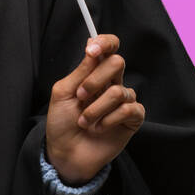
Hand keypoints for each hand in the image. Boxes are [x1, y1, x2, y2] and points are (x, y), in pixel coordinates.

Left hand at [44, 34, 145, 185]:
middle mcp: (111, 83)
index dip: (105, 43)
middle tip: (80, 96)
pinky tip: (99, 128)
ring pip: (119, 90)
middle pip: (117, 63)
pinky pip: (129, 109)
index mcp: (93, 73)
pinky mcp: (133, 119)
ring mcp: (123, 100)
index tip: (92, 50)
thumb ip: (80, 70)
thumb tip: (92, 44)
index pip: (109, 48)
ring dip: (96, 108)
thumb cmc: (61, 122)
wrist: (66, 151)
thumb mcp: (63, 92)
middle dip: (95, 80)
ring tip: (84, 121)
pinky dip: (109, 119)